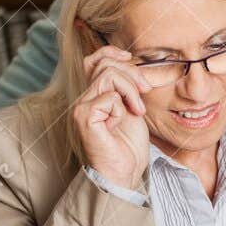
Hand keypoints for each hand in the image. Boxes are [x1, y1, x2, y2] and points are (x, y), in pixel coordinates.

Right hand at [71, 46, 149, 188]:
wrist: (124, 172)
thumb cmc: (128, 145)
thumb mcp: (131, 107)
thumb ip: (125, 87)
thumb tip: (129, 61)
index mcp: (93, 96)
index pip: (94, 60)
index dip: (111, 52)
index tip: (130, 56)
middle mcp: (83, 99)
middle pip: (105, 64)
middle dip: (132, 73)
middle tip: (145, 91)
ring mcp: (81, 107)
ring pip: (108, 75)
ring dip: (131, 90)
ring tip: (137, 110)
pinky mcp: (84, 117)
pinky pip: (110, 97)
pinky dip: (123, 107)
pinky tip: (122, 123)